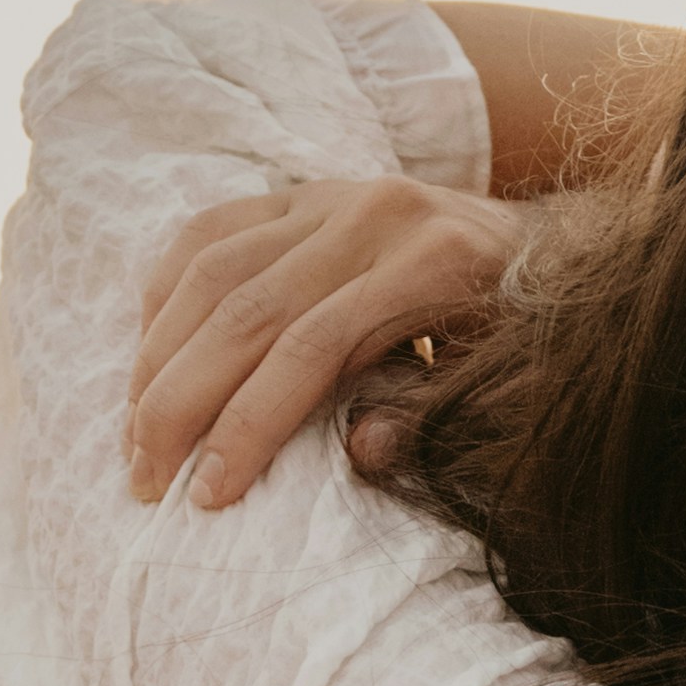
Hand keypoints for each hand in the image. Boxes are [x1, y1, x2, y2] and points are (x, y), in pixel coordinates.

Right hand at [127, 177, 522, 507]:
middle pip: (245, 310)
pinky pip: (210, 231)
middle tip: (143, 475)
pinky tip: (148, 354)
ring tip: (134, 430)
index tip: (207, 493)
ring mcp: (333, 195)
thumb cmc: (525, 335)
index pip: (310, 349)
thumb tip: (360, 454)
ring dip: (158, 355)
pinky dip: (167, 292)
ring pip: (213, 269)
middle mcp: (374, 215)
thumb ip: (436, 414)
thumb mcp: (502, 382)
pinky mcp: (304, 192)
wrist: (551, 244)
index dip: (249, 425)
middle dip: (181, 401)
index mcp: (432, 263)